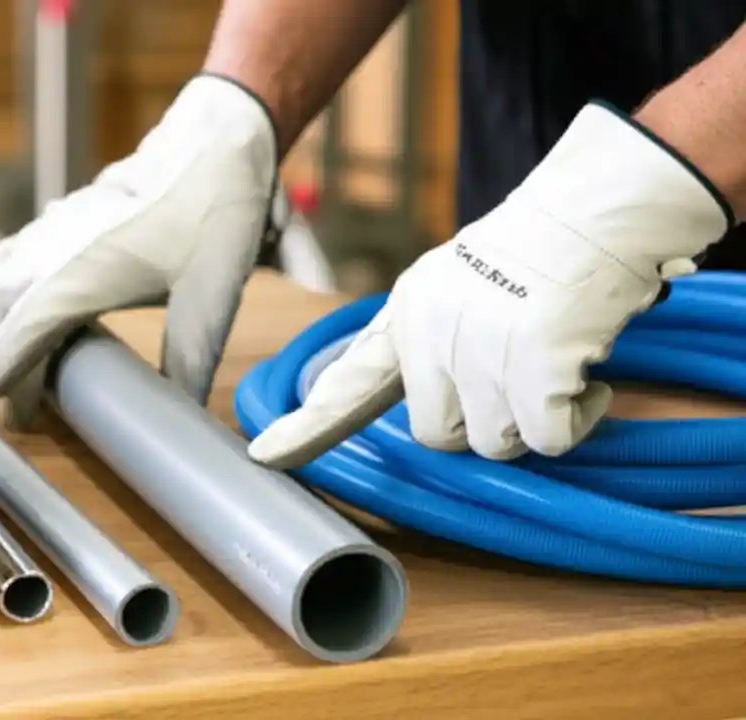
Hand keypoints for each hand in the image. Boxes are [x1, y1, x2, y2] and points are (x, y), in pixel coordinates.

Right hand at [0, 75, 278, 424]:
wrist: (219, 135)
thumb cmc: (216, 211)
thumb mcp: (212, 297)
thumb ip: (190, 362)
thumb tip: (182, 418)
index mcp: (82, 272)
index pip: (20, 334)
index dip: (10, 377)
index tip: (14, 415)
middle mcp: (55, 247)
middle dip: (1, 354)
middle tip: (24, 400)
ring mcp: (55, 224)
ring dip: (2, 320)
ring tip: (27, 361)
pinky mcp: (65, 213)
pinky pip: (14, 253)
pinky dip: (11, 288)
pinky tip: (37, 307)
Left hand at [250, 101, 733, 465]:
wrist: (600, 209)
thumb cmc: (542, 251)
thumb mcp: (459, 285)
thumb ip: (433, 341)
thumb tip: (441, 413)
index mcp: (408, 313)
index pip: (350, 380)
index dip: (308, 427)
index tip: (265, 455)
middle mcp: (430, 333)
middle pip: (436, 434)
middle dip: (481, 421)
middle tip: (521, 374)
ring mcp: (478, 348)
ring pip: (493, 443)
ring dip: (534, 419)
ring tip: (556, 359)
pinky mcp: (533, 364)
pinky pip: (548, 438)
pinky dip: (578, 418)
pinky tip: (587, 374)